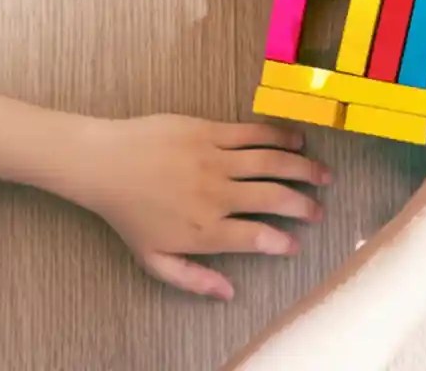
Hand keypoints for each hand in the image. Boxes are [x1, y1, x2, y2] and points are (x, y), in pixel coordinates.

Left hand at [58, 115, 330, 300]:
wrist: (102, 164)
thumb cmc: (128, 213)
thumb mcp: (153, 259)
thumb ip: (192, 279)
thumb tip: (229, 294)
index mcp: (204, 229)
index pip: (257, 238)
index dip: (283, 242)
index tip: (297, 244)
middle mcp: (215, 195)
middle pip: (274, 199)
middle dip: (304, 205)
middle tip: (319, 209)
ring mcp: (214, 159)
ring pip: (272, 163)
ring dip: (303, 168)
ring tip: (323, 174)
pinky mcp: (209, 131)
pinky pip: (254, 134)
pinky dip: (280, 137)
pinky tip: (298, 140)